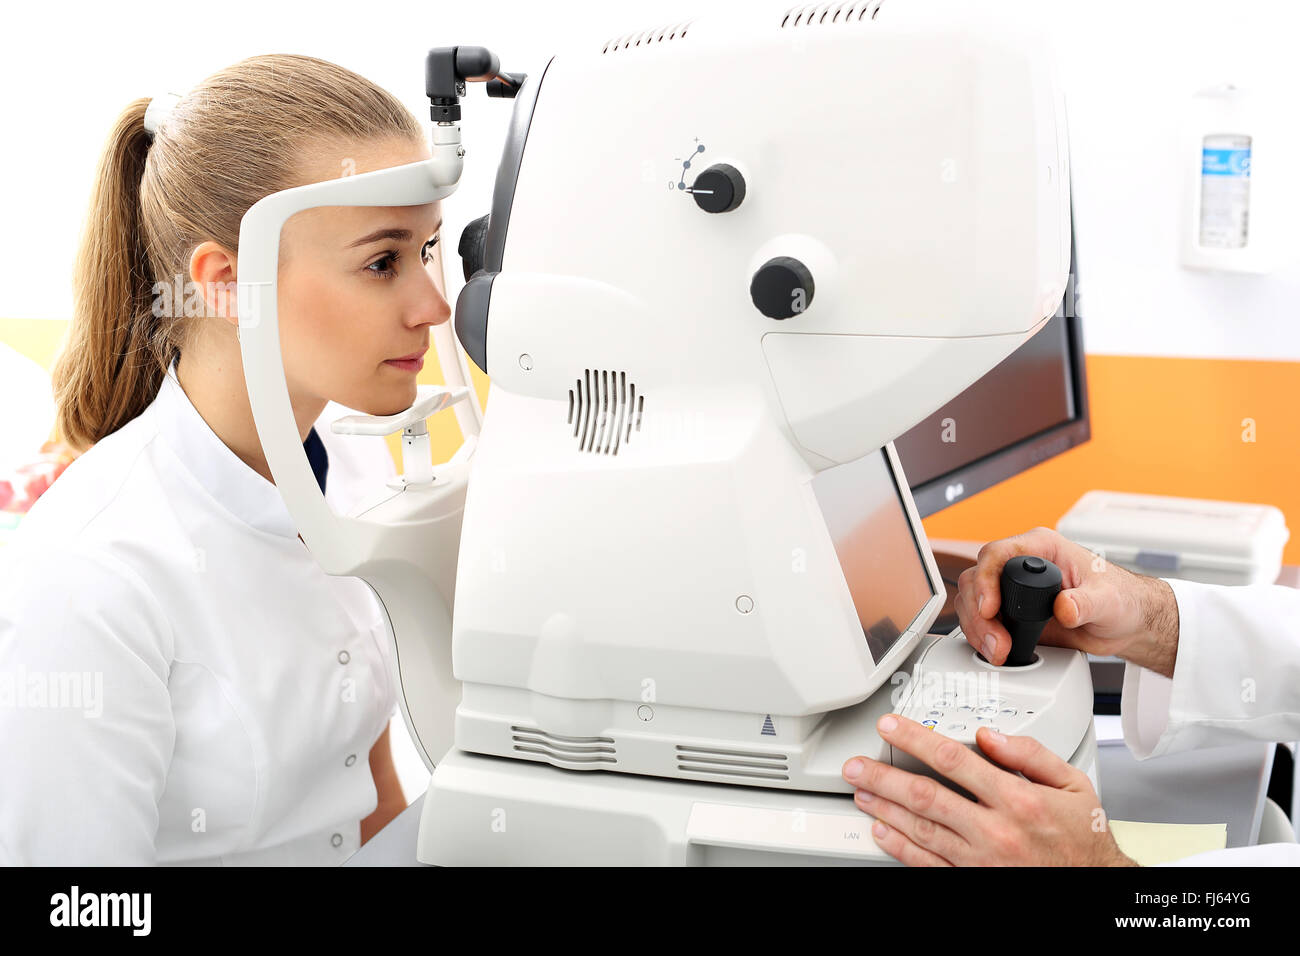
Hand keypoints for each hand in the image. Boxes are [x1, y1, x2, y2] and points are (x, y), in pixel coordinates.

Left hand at [842, 714, 1136, 865]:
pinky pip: (928, 864)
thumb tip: (989, 734)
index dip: (915, 739)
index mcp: (1018, 799)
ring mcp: (981, 860)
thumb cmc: (1085, 839)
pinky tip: (882, 832)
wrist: (1095, 886)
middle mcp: (995, 830)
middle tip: (856, 765)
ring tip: (861, 791)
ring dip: (885, 808)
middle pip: (925, 795)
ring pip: (920, 829)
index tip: (891, 726)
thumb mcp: (1074, 785)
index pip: (952, 759)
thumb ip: (1030, 754)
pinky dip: (900, 848)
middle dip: (884, 776)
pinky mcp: (974, 881)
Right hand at [956, 526, 1178, 676]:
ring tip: (998, 650)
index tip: (990, 608)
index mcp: (1042, 549)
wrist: (1123, 623)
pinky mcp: (1010, 613)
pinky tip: (994, 650)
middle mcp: (1021, 565)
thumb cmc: (1120, 598)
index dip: (987, 579)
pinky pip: (980, 620)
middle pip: (977, 579)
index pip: (998, 553)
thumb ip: (1086, 603)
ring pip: (972, 600)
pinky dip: (980, 637)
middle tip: (997, 640)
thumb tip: (1064, 607)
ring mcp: (1012, 590)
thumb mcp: (1108, 600)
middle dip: (979, 613)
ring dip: (977, 628)